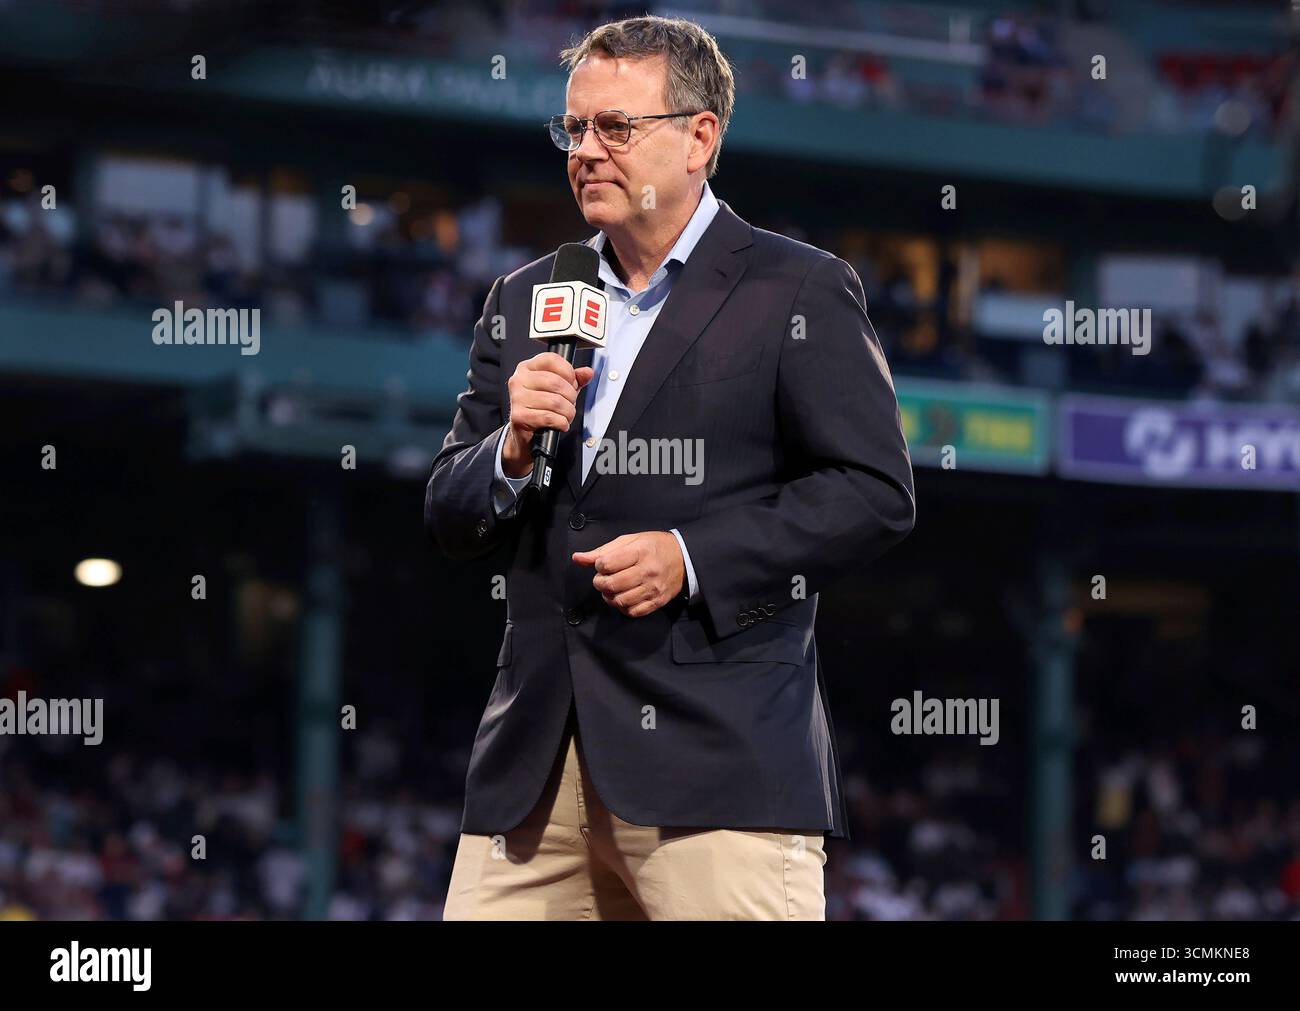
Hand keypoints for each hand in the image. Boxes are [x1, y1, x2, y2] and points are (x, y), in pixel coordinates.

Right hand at [502, 352, 595, 477]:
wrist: (526, 433)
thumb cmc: (541, 408)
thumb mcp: (559, 389)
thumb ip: (574, 379)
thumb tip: (587, 373)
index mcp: (527, 368)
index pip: (551, 359)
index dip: (568, 371)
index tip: (572, 382)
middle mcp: (519, 380)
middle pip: (555, 382)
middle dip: (570, 396)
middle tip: (570, 403)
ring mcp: (517, 398)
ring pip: (555, 402)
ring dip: (568, 412)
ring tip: (566, 415)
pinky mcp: (519, 416)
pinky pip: (549, 417)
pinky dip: (561, 423)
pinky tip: (560, 424)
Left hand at [573, 532, 684, 617]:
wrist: (684, 557)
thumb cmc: (654, 546)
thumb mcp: (629, 540)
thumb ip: (602, 550)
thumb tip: (578, 558)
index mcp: (640, 551)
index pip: (607, 564)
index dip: (599, 565)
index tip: (603, 564)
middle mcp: (648, 571)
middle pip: (612, 584)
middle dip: (600, 583)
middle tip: (602, 579)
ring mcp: (654, 588)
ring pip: (620, 601)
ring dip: (609, 596)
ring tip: (611, 589)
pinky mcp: (658, 601)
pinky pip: (633, 612)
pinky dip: (622, 607)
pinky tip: (622, 598)